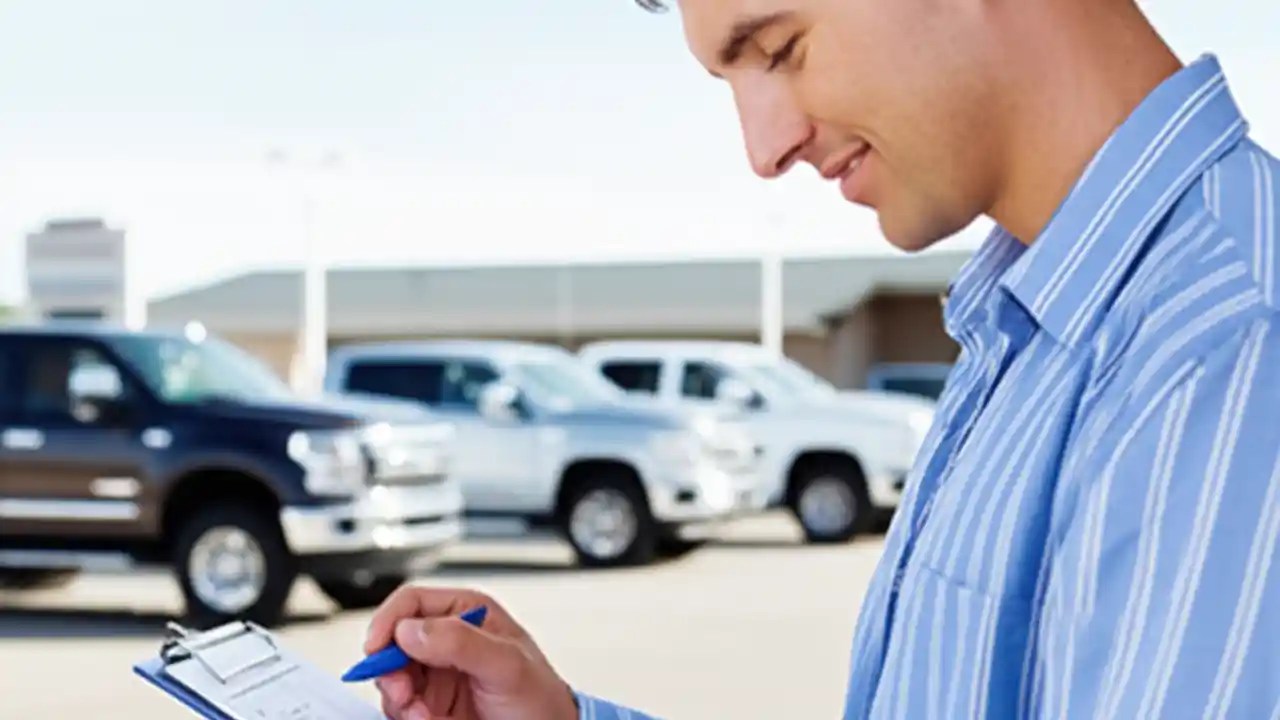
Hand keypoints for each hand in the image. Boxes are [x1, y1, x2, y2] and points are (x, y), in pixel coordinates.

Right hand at [363, 583, 579, 719]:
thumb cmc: (541, 698)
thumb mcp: (508, 664)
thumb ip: (462, 641)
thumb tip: (413, 629)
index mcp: (467, 614)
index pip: (412, 603)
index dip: (389, 621)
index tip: (377, 647)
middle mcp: (447, 640)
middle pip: (393, 643)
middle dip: (389, 668)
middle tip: (401, 691)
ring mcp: (437, 675)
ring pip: (392, 678)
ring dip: (399, 698)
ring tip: (421, 713)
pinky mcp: (431, 706)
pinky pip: (401, 707)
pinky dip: (407, 716)